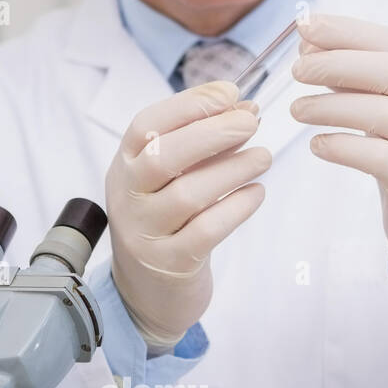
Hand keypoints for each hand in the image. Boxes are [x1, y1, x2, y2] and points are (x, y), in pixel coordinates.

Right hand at [105, 81, 270, 350]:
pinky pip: (207, 230)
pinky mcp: (171, 263)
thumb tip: (245, 108)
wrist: (148, 294)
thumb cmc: (165, 225)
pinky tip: (256, 193)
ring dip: (233, 169)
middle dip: (212, 133)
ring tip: (263, 157)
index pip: (146, 125)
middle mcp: (128, 198)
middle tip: (251, 122)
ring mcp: (146, 234)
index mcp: (124, 167)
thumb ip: (199, 145)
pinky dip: (237, 207)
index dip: (190, 104)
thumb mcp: (168, 181)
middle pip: (163, 156)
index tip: (230, 93)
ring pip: (189, 194)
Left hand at [290, 14, 387, 276]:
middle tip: (296, 69)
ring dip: (330, 106)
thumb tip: (312, 49)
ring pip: (381, 111)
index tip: (305, 26)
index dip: (348, 32)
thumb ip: (367, 86)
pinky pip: (377, 157)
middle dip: (337, 63)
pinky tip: (317, 145)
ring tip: (297, 109)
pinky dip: (342, 146)